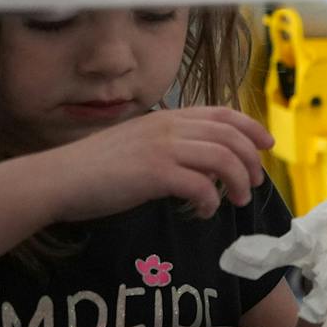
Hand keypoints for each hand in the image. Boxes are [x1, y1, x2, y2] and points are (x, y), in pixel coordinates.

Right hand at [42, 107, 273, 221]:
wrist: (59, 178)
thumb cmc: (98, 167)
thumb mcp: (141, 143)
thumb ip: (173, 145)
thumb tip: (207, 164)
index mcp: (168, 117)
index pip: (223, 114)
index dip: (252, 128)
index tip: (268, 145)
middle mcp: (168, 127)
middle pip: (231, 137)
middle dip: (251, 161)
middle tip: (254, 184)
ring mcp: (162, 148)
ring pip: (223, 159)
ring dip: (238, 182)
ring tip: (237, 200)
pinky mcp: (154, 173)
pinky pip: (201, 186)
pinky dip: (210, 201)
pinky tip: (204, 211)